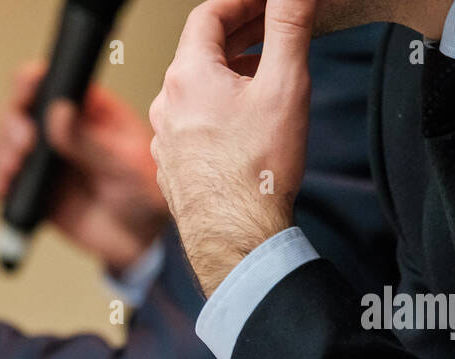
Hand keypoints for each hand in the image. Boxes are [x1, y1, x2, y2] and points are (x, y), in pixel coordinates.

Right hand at [0, 62, 168, 274]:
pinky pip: (5, 183)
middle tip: (23, 144)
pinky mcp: (33, 191)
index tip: (26, 96)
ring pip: (4, 145)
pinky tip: (1, 189)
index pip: (49, 82)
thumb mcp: (125, 163)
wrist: (141, 238)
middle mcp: (58, 130)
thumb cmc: (144, 191)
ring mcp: (42, 161)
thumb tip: (59, 112)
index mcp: (85, 108)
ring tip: (12, 169)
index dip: (30, 83)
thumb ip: (90, 142)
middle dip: (11, 126)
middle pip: (16, 112)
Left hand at [148, 0, 312, 296]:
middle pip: (199, 52)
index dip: (241, 2)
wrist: (236, 238)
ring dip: (228, 74)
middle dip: (239, 34)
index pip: (208, 15)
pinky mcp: (173, 166)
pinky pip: (192, 124)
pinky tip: (243, 123)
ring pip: (195, 90)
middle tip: (274, 28)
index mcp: (187, 77)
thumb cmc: (256, 172)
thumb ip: (289, 26)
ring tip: (265, 74)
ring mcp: (165, 139)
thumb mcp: (284, 85)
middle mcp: (166, 105)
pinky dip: (216, 109)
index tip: (268, 2)